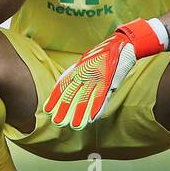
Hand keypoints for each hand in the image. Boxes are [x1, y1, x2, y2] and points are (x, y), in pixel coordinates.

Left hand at [45, 19, 164, 129]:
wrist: (121, 44)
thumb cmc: (104, 55)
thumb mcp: (87, 62)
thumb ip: (76, 72)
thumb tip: (64, 84)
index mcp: (79, 69)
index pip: (63, 85)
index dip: (55, 97)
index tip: (47, 109)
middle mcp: (86, 74)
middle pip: (73, 93)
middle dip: (65, 109)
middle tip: (57, 122)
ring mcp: (97, 78)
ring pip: (86, 97)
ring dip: (80, 113)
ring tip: (75, 126)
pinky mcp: (109, 81)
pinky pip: (102, 96)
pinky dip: (98, 108)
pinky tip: (93, 118)